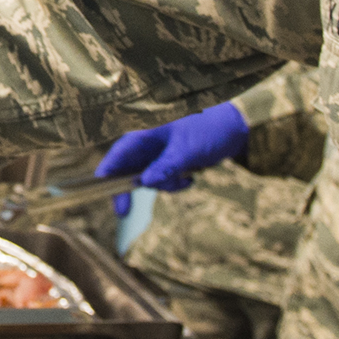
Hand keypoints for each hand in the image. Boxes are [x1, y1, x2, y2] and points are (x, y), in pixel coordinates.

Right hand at [96, 103, 251, 201]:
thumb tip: (145, 184)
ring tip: (185, 179)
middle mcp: (149, 142)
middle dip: (134, 187)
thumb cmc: (210, 129)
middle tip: (124, 213)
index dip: (106, 173)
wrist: (237, 125)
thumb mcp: (187, 150)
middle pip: (127, 169)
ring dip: (163, 184)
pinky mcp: (172, 159)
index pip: (117, 154)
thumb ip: (165, 166)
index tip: (101, 193)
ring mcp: (160, 151)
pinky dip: (174, 182)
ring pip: (148, 177)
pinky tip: (191, 178)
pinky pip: (164, 178)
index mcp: (145, 132)